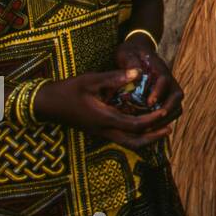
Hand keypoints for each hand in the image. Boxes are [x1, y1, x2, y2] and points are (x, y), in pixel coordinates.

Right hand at [34, 70, 172, 149]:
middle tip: (169, 129)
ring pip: (127, 143)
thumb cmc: (68, 90)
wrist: (46, 104)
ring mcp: (100, 132)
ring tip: (161, 128)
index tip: (164, 111)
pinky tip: (143, 123)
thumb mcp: (91, 80)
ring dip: (146, 138)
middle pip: (134, 143)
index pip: (134, 125)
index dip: (152, 120)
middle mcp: (104, 130)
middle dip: (153, 138)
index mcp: (104, 119)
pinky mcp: (98, 131)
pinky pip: (121, 137)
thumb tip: (138, 72)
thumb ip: (115, 77)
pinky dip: (135, 134)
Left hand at [114, 34, 184, 127]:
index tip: (149, 103)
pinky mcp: (165, 97)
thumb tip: (136, 74)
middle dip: (167, 110)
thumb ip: (131, 63)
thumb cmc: (131, 53)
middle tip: (151, 122)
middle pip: (177, 96)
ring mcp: (168, 89)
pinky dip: (163, 121)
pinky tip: (149, 128)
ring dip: (167, 118)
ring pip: (176, 106)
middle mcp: (168, 80)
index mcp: (159, 69)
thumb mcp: (128, 54)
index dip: (159, 92)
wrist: (137, 50)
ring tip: (151, 129)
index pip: (164, 80)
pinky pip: (170, 111)